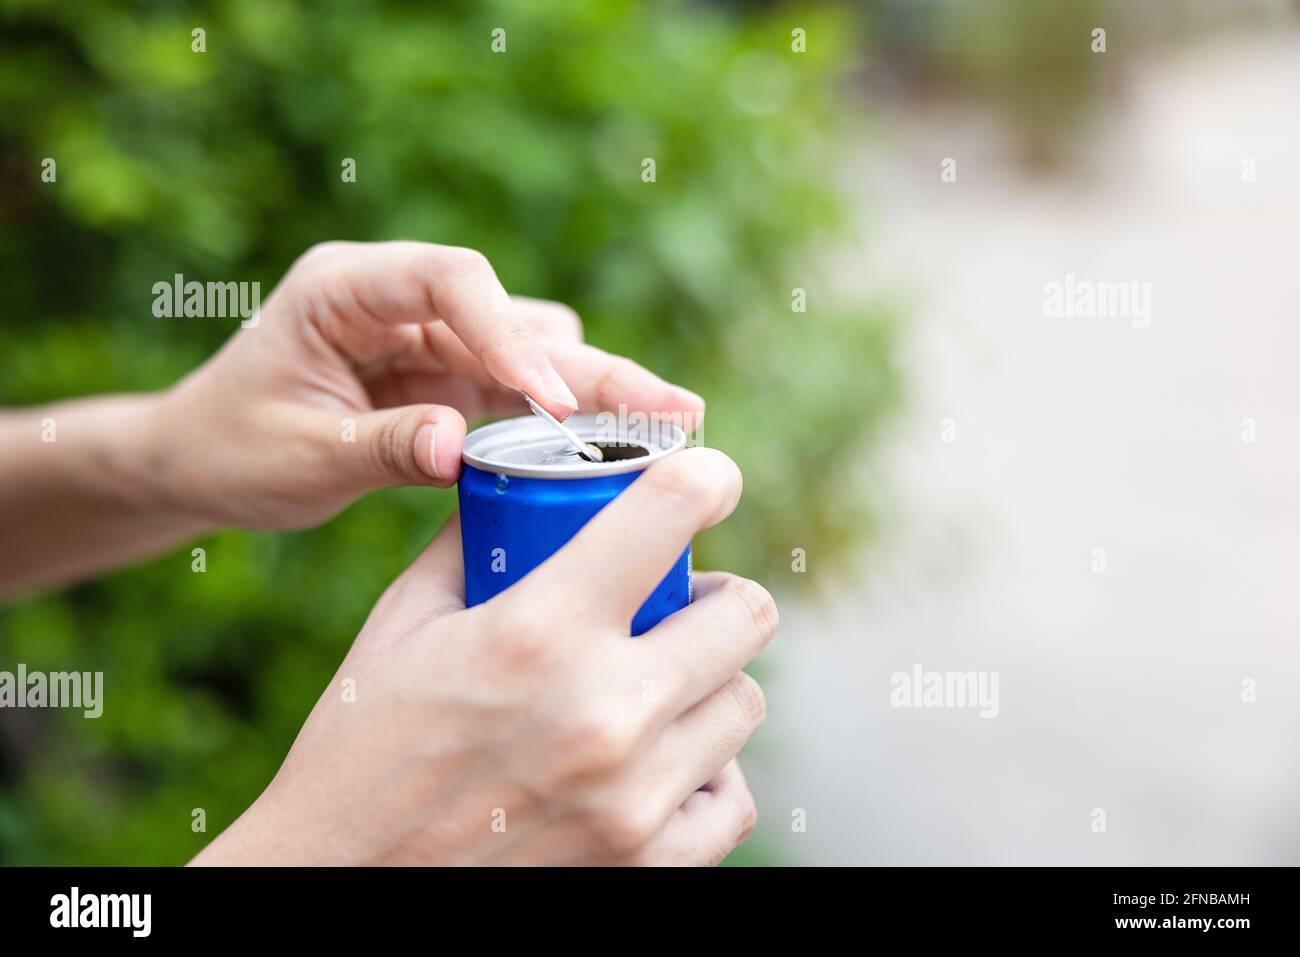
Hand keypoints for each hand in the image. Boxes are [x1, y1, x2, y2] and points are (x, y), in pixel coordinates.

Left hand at [151, 240, 703, 528]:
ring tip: (667, 432)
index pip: (449, 281)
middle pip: (516, 317)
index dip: (509, 333)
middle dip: (594, 368)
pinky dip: (568, 421)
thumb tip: (459, 451)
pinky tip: (621, 450)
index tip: (555, 402)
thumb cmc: (232, 447)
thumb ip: (380, 448)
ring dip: (595, 391)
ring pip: (536, 351)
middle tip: (677, 410)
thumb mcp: (296, 456)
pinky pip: (524, 393)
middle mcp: (402, 301)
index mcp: (347, 288)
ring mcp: (434, 338)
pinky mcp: (454, 379)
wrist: (205, 460)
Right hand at [191, 448, 777, 865]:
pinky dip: (707, 774)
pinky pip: (731, 797)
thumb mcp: (403, 623)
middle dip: (718, 595)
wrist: (338, 884)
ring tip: (659, 685)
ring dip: (710, 683)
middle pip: (745, 614)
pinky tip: (663, 762)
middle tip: (680, 605)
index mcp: (538, 630)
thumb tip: (522, 488)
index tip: (711, 481)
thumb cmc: (361, 748)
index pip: (670, 511)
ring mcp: (634, 795)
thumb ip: (471, 542)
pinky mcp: (647, 861)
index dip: (707, 478)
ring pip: (744, 702)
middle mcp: (603, 709)